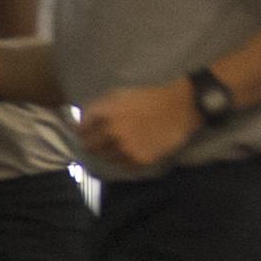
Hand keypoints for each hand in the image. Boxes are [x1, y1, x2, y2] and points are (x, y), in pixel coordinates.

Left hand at [76, 77, 199, 175]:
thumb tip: (83, 122)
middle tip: (95, 144)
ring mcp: (125, 148)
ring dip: (107, 153)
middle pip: (90, 146)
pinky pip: (123, 165)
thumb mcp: (120, 95)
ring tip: (116, 148)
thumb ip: (100, 108)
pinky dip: (124, 160)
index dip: (81, 131)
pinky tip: (130, 152)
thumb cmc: (149, 97)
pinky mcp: (139, 160)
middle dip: (91, 144)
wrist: (179, 107)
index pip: (81, 129)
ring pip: (106, 157)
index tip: (83, 133)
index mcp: (105, 113)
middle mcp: (111, 132)